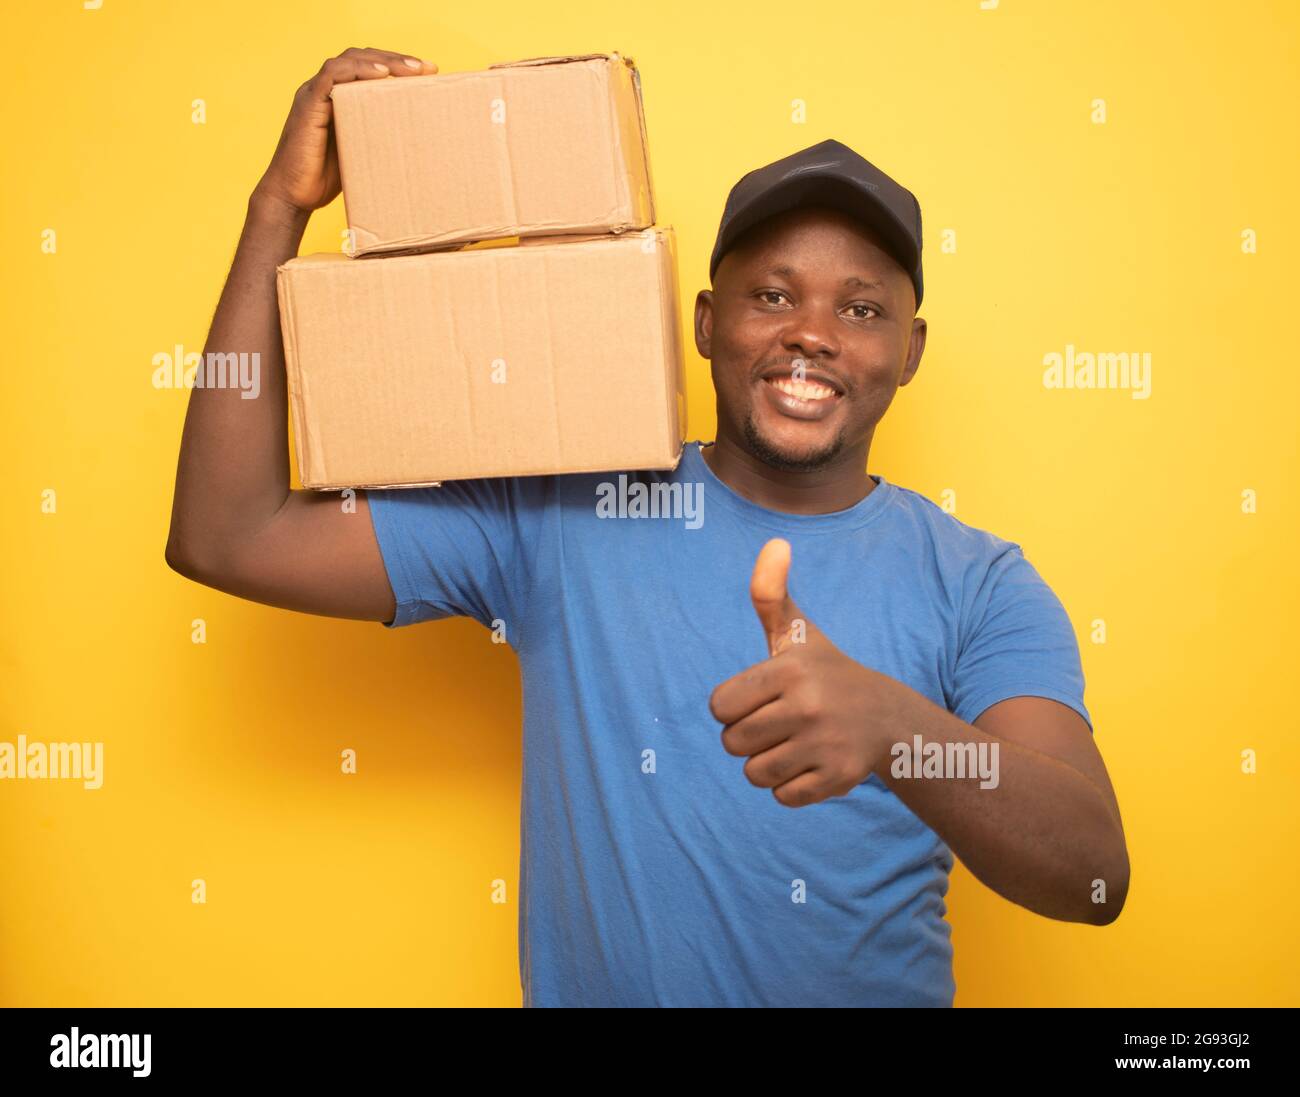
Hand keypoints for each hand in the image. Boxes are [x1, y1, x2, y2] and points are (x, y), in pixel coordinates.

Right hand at [253, 46, 437, 216]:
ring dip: (382, 60)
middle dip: (395, 59)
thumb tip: (419, 146)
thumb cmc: (326, 180)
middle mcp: (324, 90)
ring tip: (411, 69)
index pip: (368, 68)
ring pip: (348, 61)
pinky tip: (380, 74)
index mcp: (338, 98)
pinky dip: (356, 70)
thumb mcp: (362, 154)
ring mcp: (314, 94)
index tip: (429, 72)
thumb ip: (379, 140)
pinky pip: (331, 76)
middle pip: (361, 58)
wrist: (293, 197)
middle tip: (426, 68)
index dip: (397, 66)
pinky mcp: (308, 105)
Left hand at [709, 538, 916, 806]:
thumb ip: (771, 593)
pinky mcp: (838, 779)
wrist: (886, 716)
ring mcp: (825, 745)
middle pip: (733, 743)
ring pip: (754, 775)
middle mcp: (809, 707)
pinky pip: (782, 798)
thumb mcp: (797, 633)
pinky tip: (813, 763)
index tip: (760, 697)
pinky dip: (792, 788)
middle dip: (749, 737)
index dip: (734, 706)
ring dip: (767, 765)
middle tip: (780, 722)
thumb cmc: (825, 672)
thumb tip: (775, 543)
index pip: (719, 707)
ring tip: (795, 743)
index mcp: (790, 670)